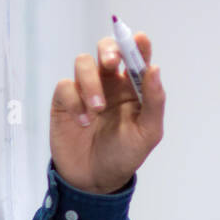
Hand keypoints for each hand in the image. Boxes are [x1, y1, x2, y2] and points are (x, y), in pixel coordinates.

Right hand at [49, 32, 164, 194]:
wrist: (94, 180)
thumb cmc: (125, 154)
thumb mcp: (148, 133)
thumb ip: (154, 102)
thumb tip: (155, 69)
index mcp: (133, 87)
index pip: (136, 57)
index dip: (137, 44)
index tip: (139, 39)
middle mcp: (109, 83)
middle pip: (106, 49)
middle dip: (108, 49)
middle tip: (110, 63)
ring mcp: (85, 90)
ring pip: (83, 63)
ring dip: (90, 82)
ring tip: (97, 109)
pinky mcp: (64, 101)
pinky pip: (65, 86)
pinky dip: (74, 101)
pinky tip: (82, 121)